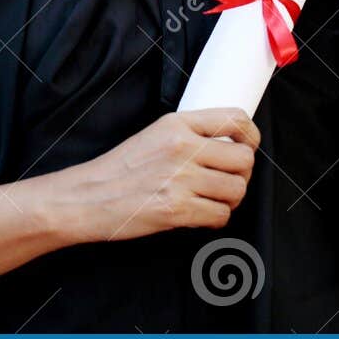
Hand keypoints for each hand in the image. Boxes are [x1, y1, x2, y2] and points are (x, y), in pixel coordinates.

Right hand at [61, 109, 259, 242]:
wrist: (86, 197)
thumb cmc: (118, 170)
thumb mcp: (153, 136)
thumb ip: (189, 135)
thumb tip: (227, 146)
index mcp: (176, 124)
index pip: (235, 120)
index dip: (252, 136)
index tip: (249, 146)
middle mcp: (181, 147)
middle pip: (244, 159)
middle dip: (242, 174)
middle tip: (227, 181)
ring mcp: (180, 179)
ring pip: (236, 189)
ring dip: (230, 199)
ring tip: (213, 200)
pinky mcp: (177, 209)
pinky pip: (220, 215)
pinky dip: (216, 218)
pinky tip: (200, 214)